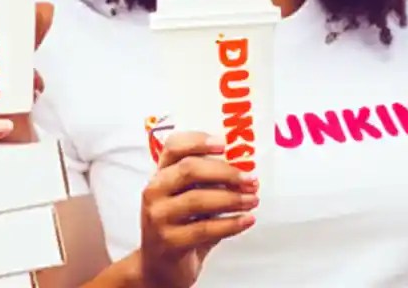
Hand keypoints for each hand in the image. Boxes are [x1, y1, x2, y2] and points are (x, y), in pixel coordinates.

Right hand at [139, 132, 257, 287]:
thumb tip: (244, 169)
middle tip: (250, 178)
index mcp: (159, 175)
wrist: (160, 266)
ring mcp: (158, 217)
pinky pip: (205, 229)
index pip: (174, 147)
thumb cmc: (179, 227)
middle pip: (189, 169)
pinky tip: (247, 220)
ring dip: (232, 198)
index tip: (224, 144)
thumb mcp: (186, 199)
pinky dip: (230, 224)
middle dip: (225, 172)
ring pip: (198, 199)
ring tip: (253, 200)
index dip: (198, 141)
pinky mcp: (169, 241)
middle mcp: (154, 192)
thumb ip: (206, 183)